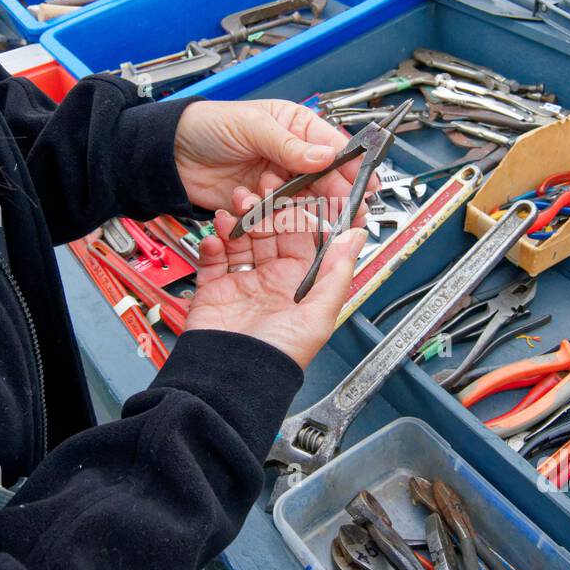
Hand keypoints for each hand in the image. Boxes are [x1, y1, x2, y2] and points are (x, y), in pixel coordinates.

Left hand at [173, 98, 376, 219]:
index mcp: (295, 126)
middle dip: (335, 194)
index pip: (333, 147)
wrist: (169, 154)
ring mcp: (276, 181)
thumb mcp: (252, 127)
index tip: (363, 184)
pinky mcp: (260, 204)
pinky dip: (272, 214)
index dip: (350, 167)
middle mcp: (291, 155)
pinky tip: (257, 206)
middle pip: (326, 179)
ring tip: (280, 201)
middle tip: (346, 209)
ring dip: (296, 204)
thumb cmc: (207, 126)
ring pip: (303, 200)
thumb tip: (325, 157)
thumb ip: (289, 145)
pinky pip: (278, 215)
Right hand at [186, 193, 366, 367]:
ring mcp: (242, 283)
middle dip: (263, 210)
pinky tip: (215, 235)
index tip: (293, 191)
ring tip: (232, 208)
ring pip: (240, 239)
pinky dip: (212, 243)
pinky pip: (213, 258)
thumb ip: (338, 272)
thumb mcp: (320, 315)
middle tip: (257, 192)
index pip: (302, 238)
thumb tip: (356, 237)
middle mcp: (273, 281)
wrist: (232, 378)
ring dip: (236, 220)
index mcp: (300, 285)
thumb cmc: (279, 356)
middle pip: (269, 233)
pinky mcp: (214, 289)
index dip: (297, 213)